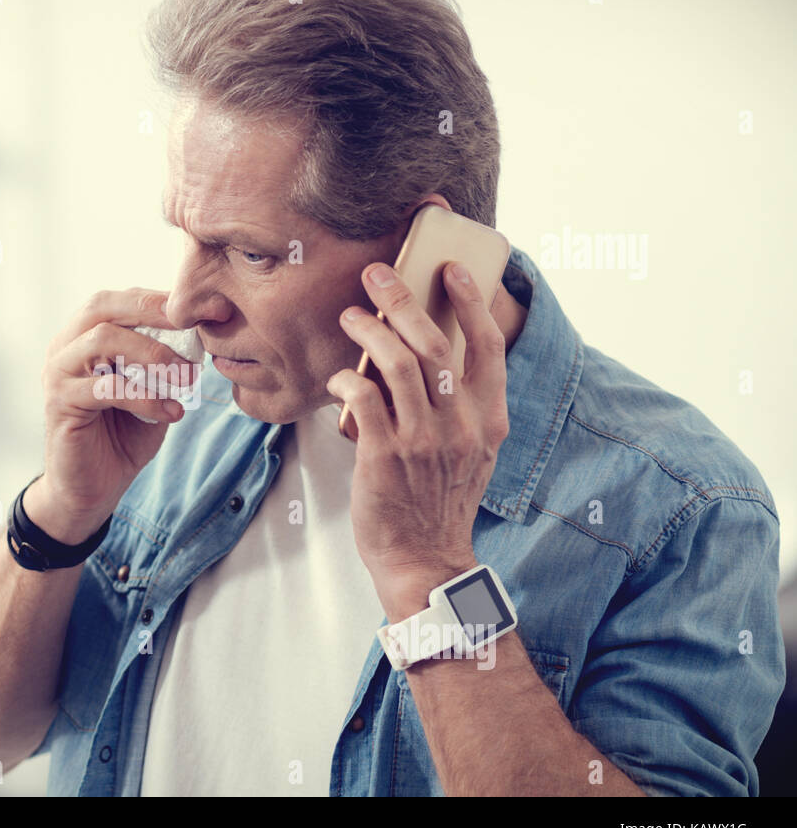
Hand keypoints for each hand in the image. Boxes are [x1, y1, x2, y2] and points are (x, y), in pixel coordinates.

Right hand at [28, 288, 202, 543]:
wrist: (92, 490)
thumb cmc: (122, 435)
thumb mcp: (151, 390)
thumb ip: (165, 361)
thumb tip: (203, 331)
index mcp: (85, 336)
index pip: (122, 300)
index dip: (163, 300)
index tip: (210, 308)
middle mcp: (65, 347)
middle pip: (103, 307)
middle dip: (152, 311)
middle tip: (194, 326)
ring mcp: (57, 374)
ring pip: (102, 341)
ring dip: (152, 355)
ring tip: (187, 379)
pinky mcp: (59, 404)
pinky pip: (105, 388)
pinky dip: (144, 397)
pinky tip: (172, 412)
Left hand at [326, 261, 509, 618]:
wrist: (424, 558)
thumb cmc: (440, 500)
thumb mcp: (471, 453)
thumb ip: (461, 408)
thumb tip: (428, 354)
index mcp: (489, 420)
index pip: (488, 348)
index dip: (471, 302)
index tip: (451, 269)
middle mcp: (461, 426)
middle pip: (434, 344)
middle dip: (403, 299)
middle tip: (377, 275)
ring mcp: (422, 441)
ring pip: (396, 364)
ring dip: (368, 331)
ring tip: (350, 316)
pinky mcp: (383, 456)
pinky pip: (362, 399)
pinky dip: (346, 378)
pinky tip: (338, 376)